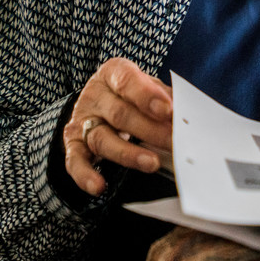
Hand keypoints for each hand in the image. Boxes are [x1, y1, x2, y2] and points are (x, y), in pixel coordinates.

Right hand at [64, 57, 172, 195]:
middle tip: (174, 143)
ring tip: (151, 163)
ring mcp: (82, 120)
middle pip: (120, 114)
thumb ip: (166, 99)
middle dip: (150, 130)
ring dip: (128, 153)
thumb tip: (186, 119)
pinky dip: (85, 175)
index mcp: (113, 73)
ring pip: (102, 139)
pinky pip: (75, 162)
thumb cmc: (133, 94)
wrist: (100, 101)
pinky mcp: (74, 145)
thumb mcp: (149, 87)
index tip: (168, 111)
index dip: (147, 96)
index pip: (127, 81)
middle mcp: (95, 95)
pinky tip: (99, 187)